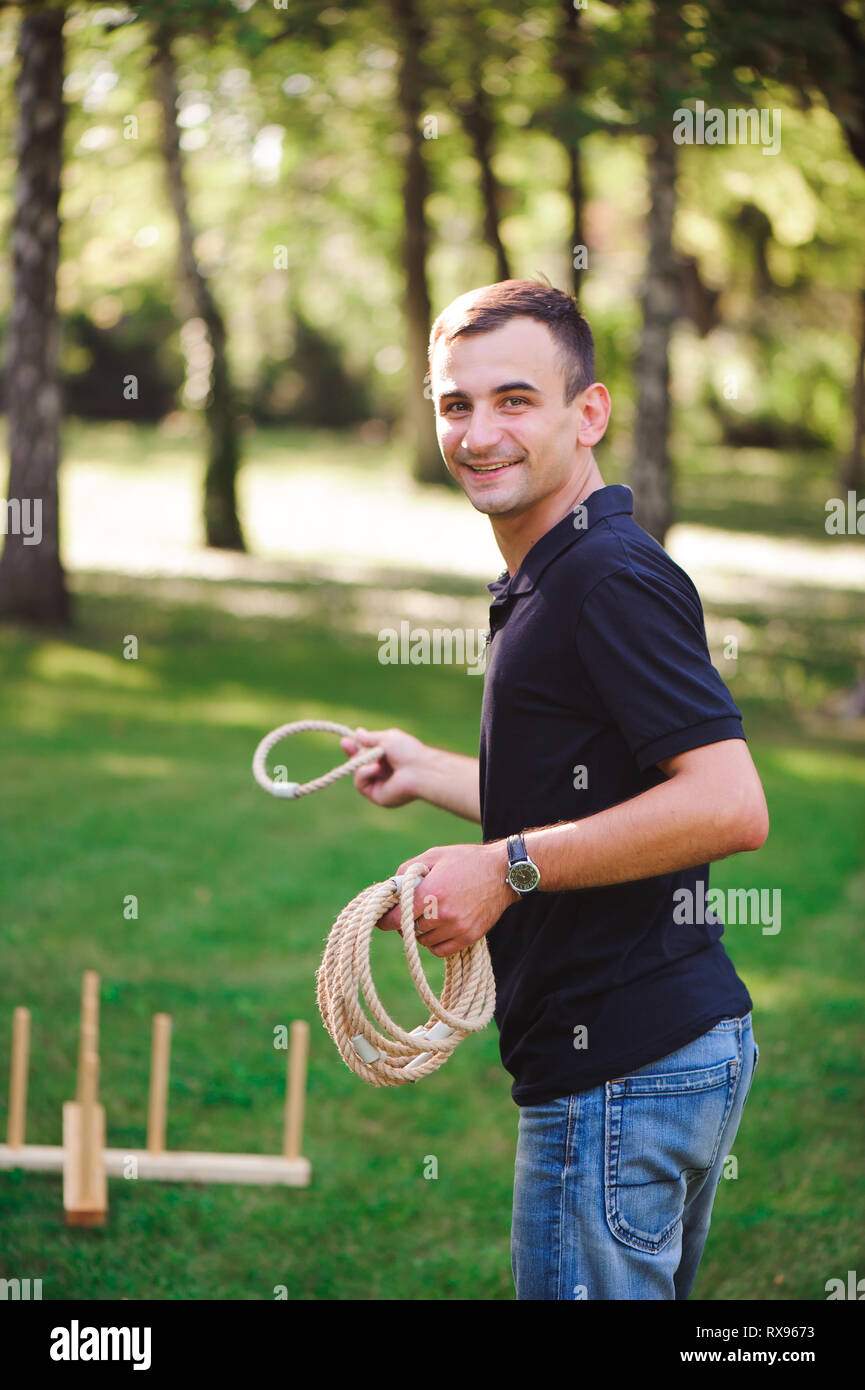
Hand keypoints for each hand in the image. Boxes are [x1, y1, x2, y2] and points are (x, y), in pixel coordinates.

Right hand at [340, 727, 429, 808]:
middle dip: (352, 754)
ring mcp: (380, 785)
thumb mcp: (388, 738)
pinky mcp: (377, 796)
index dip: (356, 748)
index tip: (346, 740)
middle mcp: (384, 772)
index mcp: (389, 758)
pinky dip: (364, 773)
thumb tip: (358, 732)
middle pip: (360, 764)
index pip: (368, 754)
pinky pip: (360, 784)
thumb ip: (371, 737)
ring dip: (362, 762)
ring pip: (357, 773)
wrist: (419, 770)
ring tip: (376, 759)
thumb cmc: (408, 752)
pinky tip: (376, 768)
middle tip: (345, 743)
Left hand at [378, 841, 517, 956]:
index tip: (382, 919)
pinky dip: (434, 942)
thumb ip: (407, 871)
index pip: (396, 918)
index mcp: (431, 893)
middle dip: (404, 922)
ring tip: (427, 916)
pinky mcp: (469, 937)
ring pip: (423, 941)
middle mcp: (443, 914)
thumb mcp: (434, 856)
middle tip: (409, 911)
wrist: (503, 872)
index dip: (385, 920)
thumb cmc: (466, 860)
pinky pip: (439, 950)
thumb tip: (391, 889)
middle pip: (408, 930)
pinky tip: (438, 928)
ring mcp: (457, 928)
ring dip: (420, 932)